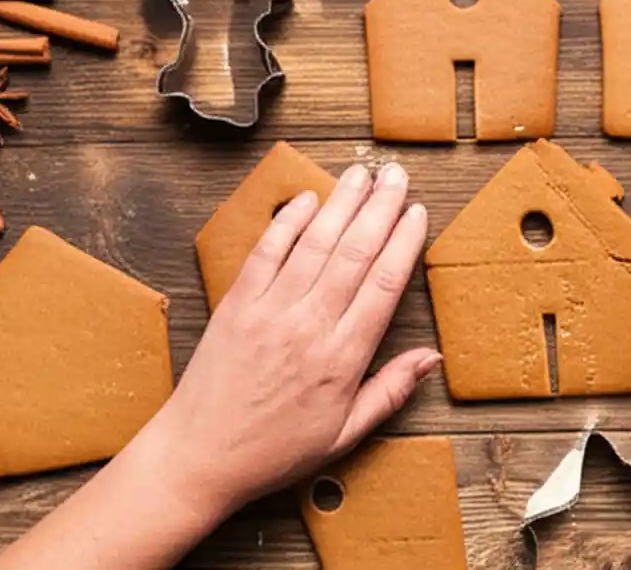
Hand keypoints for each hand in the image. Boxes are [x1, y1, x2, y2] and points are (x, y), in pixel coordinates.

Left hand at [142, 162, 438, 515]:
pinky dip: (288, 222)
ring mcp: (269, 312)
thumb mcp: (345, 434)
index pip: (383, 285)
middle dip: (380, 208)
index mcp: (342, 359)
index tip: (418, 215)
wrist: (199, 457)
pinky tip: (307, 199)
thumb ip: (391, 390)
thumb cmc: (274, 450)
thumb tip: (431, 357)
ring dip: (341, 203)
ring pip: (315, 244)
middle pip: (355, 253)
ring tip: (361, 174)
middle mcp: (309, 327)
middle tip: (397, 177)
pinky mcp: (236, 305)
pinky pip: (266, 253)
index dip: (404, 243)